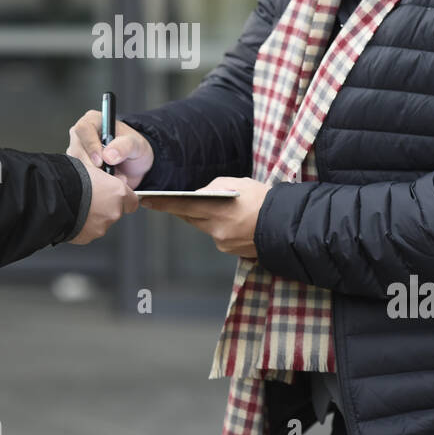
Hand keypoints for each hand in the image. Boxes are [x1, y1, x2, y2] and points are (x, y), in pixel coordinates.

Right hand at [66, 110, 154, 190]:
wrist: (134, 165)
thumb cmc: (134, 148)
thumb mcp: (136, 145)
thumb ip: (125, 146)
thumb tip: (109, 155)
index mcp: (93, 121)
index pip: (83, 129)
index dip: (91, 145)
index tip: (101, 161)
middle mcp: (82, 135)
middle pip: (77, 151)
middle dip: (94, 166)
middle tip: (112, 174)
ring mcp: (77, 152)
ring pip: (77, 167)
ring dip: (96, 177)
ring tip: (114, 176)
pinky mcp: (77, 168)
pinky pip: (80, 178)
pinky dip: (94, 184)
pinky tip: (106, 182)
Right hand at [68, 152, 138, 244]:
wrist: (51, 196)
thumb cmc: (69, 179)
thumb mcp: (91, 169)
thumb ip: (103, 179)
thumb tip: (103, 180)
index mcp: (118, 193)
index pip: (133, 200)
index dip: (123, 198)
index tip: (115, 195)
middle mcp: (113, 212)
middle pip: (115, 212)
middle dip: (105, 207)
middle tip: (90, 199)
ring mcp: (101, 227)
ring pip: (101, 222)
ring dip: (93, 217)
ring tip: (77, 207)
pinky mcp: (88, 237)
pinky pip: (88, 231)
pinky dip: (82, 226)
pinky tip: (72, 215)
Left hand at [139, 176, 271, 258]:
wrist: (287, 225)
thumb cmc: (263, 199)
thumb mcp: (238, 183)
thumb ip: (215, 188)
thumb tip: (199, 194)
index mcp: (216, 210)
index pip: (180, 207)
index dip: (162, 204)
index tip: (146, 201)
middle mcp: (216, 230)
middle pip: (190, 219)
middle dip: (184, 210)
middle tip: (174, 201)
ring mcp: (222, 243)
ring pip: (205, 227)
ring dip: (206, 218)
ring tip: (216, 208)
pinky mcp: (230, 251)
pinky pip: (218, 236)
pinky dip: (220, 227)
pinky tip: (232, 221)